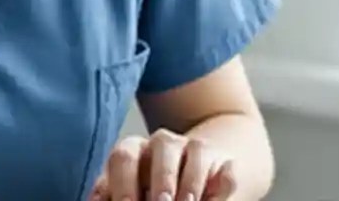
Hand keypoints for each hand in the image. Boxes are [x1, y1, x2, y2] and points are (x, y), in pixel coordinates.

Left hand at [89, 129, 236, 200]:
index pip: (123, 157)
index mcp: (133, 151)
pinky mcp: (225, 163)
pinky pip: (225, 173)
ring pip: (194, 153)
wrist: (200, 174)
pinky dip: (220, 190)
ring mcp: (196, 149)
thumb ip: (113, 195)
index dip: (122, 183)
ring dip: (188, 184)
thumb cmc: (151, 189)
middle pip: (161, 148)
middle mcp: (163, 144)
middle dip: (160, 179)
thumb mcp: (129, 191)